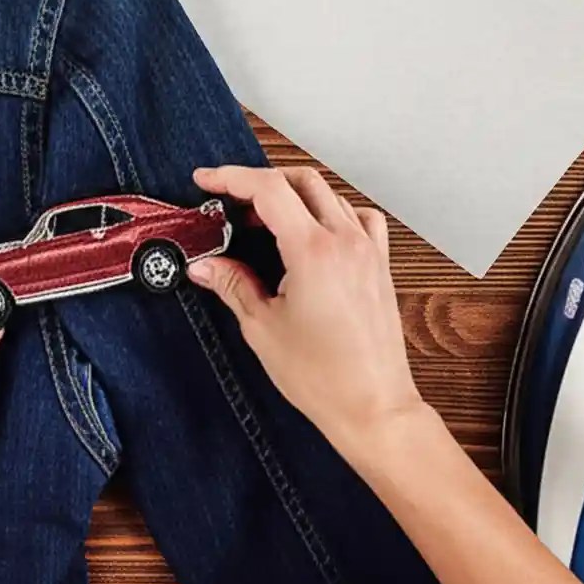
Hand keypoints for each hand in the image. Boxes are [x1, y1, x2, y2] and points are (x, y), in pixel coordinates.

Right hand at [188, 166, 424, 460]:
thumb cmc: (322, 377)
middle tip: (230, 202)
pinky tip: (314, 233)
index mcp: (313, 251)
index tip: (206, 180)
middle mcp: (345, 241)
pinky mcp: (379, 265)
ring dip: (293, 196)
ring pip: (329, 195)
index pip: (268, 189)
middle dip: (259, 182)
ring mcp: (368, 250)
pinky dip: (332, 213)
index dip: (231, 178)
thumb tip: (204, 265)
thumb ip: (232, 285)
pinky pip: (358, 218)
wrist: (373, 406)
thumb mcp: (263, 327)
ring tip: (264, 221)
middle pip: (300, 181)